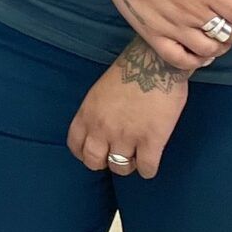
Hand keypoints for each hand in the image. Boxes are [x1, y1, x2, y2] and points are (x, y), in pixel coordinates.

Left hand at [67, 41, 187, 178]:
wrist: (155, 61)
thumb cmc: (130, 71)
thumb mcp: (99, 92)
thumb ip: (95, 113)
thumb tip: (100, 131)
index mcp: (87, 115)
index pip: (76, 146)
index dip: (85, 153)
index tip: (97, 151)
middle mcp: (102, 129)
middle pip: (93, 162)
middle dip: (104, 162)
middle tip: (116, 155)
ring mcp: (126, 137)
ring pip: (119, 169)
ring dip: (128, 165)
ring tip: (136, 155)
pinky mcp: (151, 141)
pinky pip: (146, 169)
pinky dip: (148, 169)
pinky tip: (151, 160)